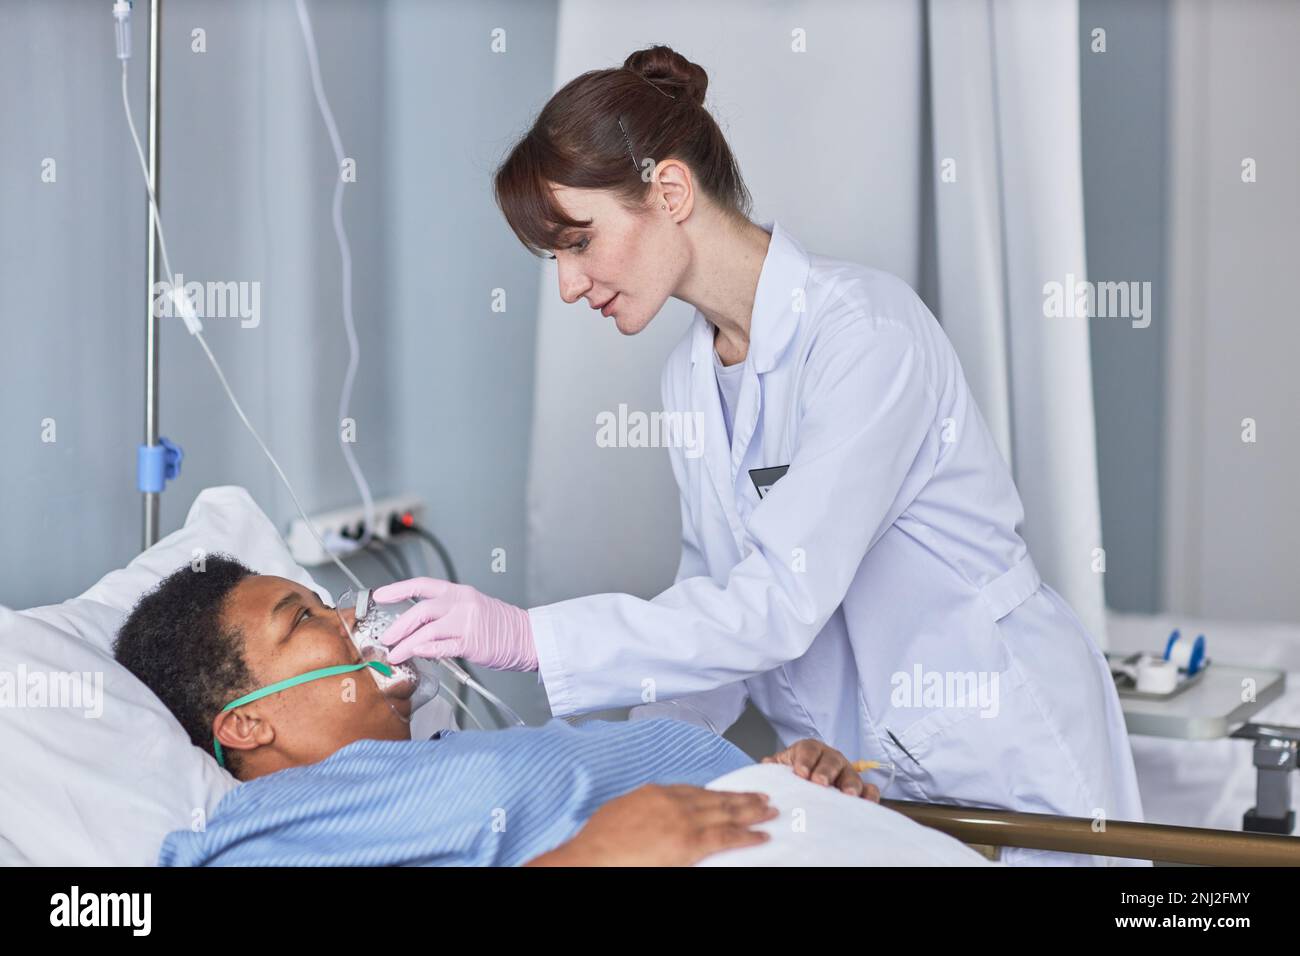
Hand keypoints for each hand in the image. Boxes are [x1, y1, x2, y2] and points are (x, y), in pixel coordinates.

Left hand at [371, 578, 536, 671]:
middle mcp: (461, 603)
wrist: (528, 636)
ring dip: (405, 644)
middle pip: (420, 610)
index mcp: (459, 592)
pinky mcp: (471, 643)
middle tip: (385, 638)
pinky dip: (425, 651)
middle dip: (398, 625)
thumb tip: (414, 626)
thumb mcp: (471, 608)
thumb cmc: (500, 625)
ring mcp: (467, 623)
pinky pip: (441, 647)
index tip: (379, 595)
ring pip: (426, 631)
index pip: (422, 585)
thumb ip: (445, 613)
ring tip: (394, 655)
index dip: (397, 589)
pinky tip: (416, 655)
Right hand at [526, 784, 777, 865]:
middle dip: (741, 798)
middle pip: (715, 798)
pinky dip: (747, 835)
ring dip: (751, 811)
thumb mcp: (622, 812)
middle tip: (763, 797)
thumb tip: (654, 820)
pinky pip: (726, 837)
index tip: (728, 794)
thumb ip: (644, 811)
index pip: (694, 791)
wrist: (593, 856)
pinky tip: (762, 835)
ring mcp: (683, 821)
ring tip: (769, 810)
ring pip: (726, 813)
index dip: (715, 793)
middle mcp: (673, 801)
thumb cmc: (599, 842)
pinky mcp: (689, 843)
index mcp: (656, 793)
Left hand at [762, 739, 879, 800]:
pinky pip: (869, 789)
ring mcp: (847, 773)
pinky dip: (869, 795)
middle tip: (819, 783)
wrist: (808, 781)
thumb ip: (774, 767)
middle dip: (825, 771)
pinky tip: (866, 804)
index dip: (805, 760)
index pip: (808, 750)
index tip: (800, 772)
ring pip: (852, 774)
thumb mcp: (783, 766)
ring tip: (847, 795)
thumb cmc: (796, 773)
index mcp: (811, 750)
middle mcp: (831, 758)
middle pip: (831, 760)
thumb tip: (766, 765)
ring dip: (850, 784)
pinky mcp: (859, 788)